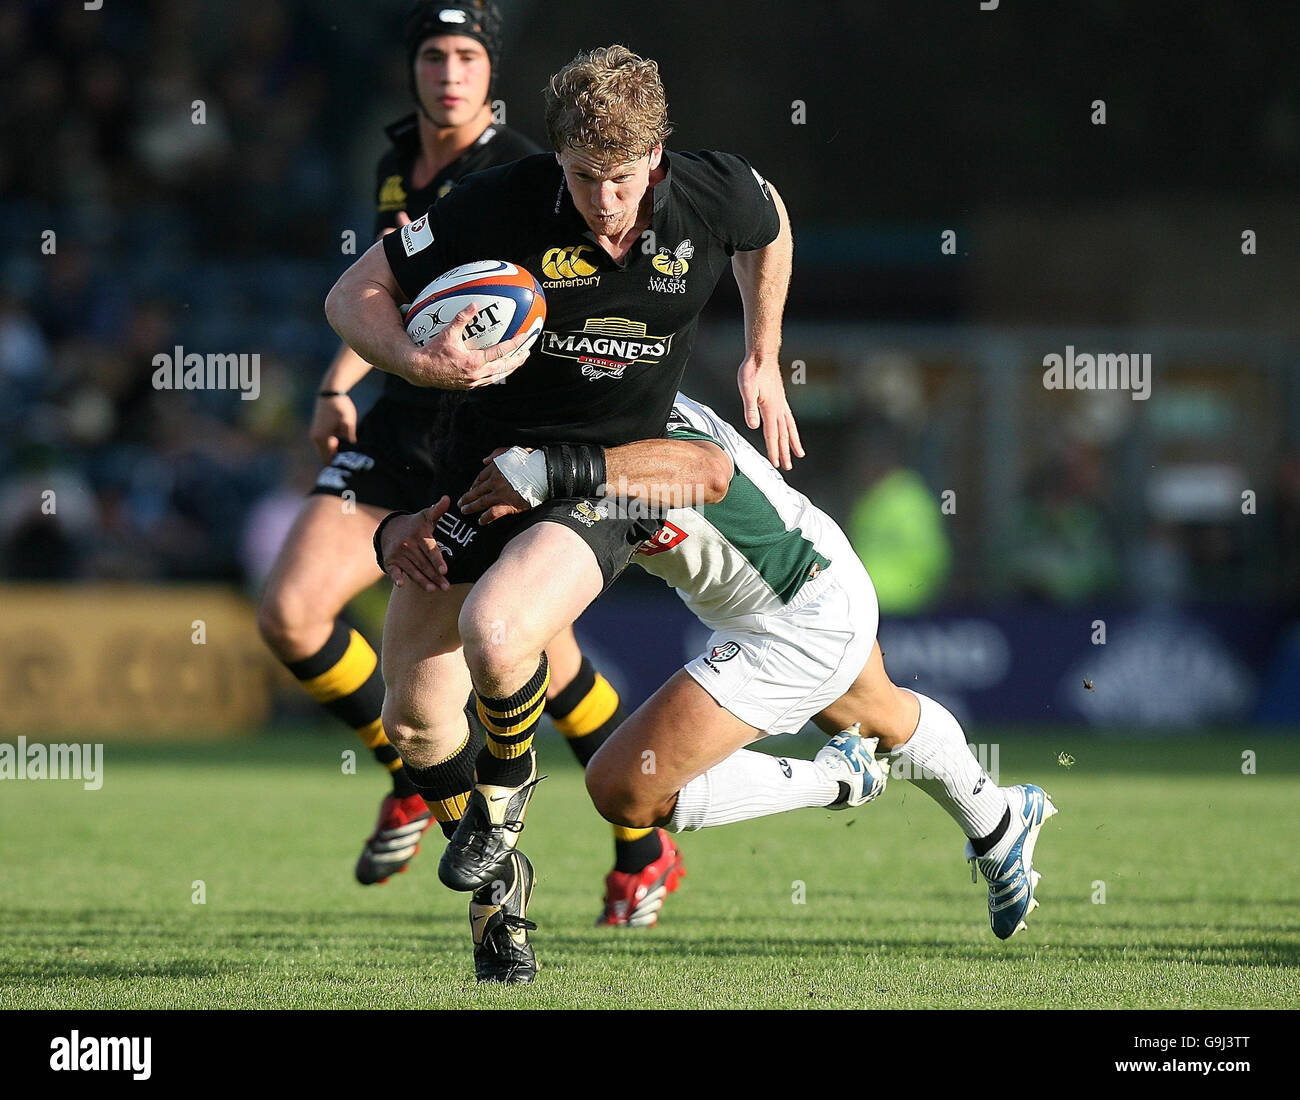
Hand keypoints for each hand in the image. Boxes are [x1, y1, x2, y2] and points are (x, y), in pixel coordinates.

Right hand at [309, 393, 357, 461]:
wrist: (331, 392)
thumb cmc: (340, 407)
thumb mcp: (348, 423)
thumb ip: (349, 439)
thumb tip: (353, 454)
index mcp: (321, 438)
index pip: (328, 460)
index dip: (339, 464)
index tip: (350, 464)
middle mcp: (315, 438)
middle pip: (326, 456)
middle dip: (338, 459)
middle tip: (352, 459)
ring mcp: (315, 434)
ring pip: (326, 450)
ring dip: (336, 452)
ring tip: (350, 451)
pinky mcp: (318, 430)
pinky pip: (326, 444)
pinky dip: (334, 446)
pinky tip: (345, 442)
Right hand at [380, 498, 451, 591]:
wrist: (390, 528)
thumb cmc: (415, 525)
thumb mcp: (426, 516)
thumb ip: (437, 510)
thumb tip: (447, 498)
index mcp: (419, 535)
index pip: (430, 549)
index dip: (438, 560)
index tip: (445, 570)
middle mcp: (408, 545)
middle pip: (424, 563)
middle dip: (436, 576)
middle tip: (447, 587)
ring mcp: (399, 554)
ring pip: (413, 570)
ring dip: (423, 581)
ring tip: (433, 589)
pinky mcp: (390, 561)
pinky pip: (394, 571)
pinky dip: (397, 577)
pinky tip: (401, 585)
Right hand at [413, 306, 536, 389]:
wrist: (420, 371)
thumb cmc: (432, 352)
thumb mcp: (447, 333)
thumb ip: (461, 318)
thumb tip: (473, 304)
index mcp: (474, 362)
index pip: (501, 352)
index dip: (515, 344)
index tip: (525, 337)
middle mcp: (476, 374)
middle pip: (504, 368)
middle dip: (518, 360)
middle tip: (527, 352)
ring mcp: (473, 382)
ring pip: (498, 376)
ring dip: (509, 369)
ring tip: (517, 362)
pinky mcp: (468, 386)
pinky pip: (488, 380)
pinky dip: (496, 374)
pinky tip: (498, 369)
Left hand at [458, 448, 531, 524]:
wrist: (545, 471)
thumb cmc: (531, 460)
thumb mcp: (512, 450)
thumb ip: (496, 454)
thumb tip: (484, 460)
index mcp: (495, 468)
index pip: (479, 478)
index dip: (473, 485)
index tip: (470, 490)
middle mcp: (495, 481)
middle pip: (477, 491)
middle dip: (467, 498)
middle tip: (460, 503)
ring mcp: (501, 493)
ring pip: (481, 502)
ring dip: (471, 507)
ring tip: (464, 511)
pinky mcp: (509, 504)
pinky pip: (493, 513)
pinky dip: (486, 518)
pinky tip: (481, 521)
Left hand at [737, 357, 803, 469]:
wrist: (762, 356)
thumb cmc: (752, 371)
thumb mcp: (747, 388)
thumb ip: (750, 407)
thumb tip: (753, 425)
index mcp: (770, 409)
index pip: (772, 435)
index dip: (773, 450)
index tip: (776, 463)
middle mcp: (779, 409)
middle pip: (783, 435)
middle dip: (784, 452)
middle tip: (788, 467)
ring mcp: (781, 404)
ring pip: (789, 428)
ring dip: (793, 443)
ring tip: (799, 454)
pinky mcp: (781, 400)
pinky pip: (789, 419)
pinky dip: (792, 429)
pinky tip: (791, 432)